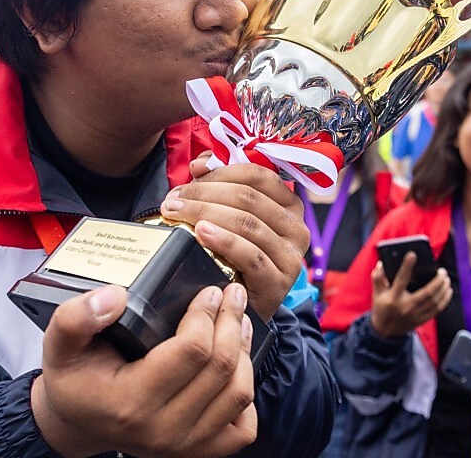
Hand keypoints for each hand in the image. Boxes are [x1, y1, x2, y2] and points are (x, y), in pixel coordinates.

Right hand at [31, 282, 256, 457]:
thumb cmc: (74, 379)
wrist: (77, 422)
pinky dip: (244, 393)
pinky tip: (235, 365)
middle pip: (221, 369)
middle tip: (232, 294)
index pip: (192, 351)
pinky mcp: (198, 451)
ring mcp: (183, 445)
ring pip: (238, 394)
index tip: (209, 291)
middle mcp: (162, 430)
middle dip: (232, 322)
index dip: (207, 314)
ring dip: (244, 352)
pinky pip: (242, 427)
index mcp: (131, 402)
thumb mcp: (59, 343)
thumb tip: (115, 296)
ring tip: (238, 320)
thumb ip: (77, 317)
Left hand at [159, 155, 308, 321]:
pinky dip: (223, 241)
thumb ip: (221, 185)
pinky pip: (250, 255)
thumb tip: (200, 163)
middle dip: (205, 194)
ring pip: (248, 223)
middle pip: (249, 198)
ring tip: (178, 214)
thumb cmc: (235, 257)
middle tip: (174, 200)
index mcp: (289, 204)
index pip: (258, 175)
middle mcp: (297, 227)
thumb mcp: (232, 217)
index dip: (222, 170)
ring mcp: (292, 256)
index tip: (191, 173)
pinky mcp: (280, 281)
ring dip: (206, 214)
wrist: (243, 306)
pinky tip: (201, 234)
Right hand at [368, 256, 452, 338]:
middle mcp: (406, 307)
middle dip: (438, 281)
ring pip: (435, 301)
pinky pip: (437, 310)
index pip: (401, 279)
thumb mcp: (376, 293)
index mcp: (393, 298)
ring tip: (446, 279)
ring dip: (443, 289)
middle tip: (442, 271)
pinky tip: (448, 291)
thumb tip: (382, 264)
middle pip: (427, 292)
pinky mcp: (422, 320)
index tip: (413, 254)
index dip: (407, 266)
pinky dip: (445, 300)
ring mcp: (415, 315)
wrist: (385, 332)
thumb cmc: (382, 308)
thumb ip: (377, 278)